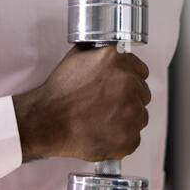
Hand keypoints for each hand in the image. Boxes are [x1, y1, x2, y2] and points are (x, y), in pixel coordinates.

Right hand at [13, 44, 150, 161]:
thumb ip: (100, 52)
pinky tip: (103, 133)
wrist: (47, 121)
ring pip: (140, 117)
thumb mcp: (76, 57)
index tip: (120, 88)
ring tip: (102, 120)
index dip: (130, 80)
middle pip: (143, 94)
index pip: (141, 71)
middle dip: (128, 100)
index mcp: (117, 61)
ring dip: (126, 119)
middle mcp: (129, 84)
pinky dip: (121, 138)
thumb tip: (113, 51)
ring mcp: (131, 112)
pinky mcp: (129, 138)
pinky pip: (133, 138)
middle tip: (107, 106)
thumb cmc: (59, 91)